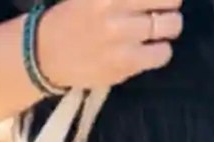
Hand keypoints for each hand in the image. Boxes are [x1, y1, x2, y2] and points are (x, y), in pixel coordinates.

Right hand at [37, 0, 183, 87]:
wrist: (43, 55)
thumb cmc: (70, 19)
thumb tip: (151, 0)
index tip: (160, 0)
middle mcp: (114, 9)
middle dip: (171, 3)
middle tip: (166, 8)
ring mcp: (121, 37)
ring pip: (170, 25)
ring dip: (170, 26)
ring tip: (160, 29)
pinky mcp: (125, 63)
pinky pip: (162, 54)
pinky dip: (161, 51)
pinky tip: (150, 50)